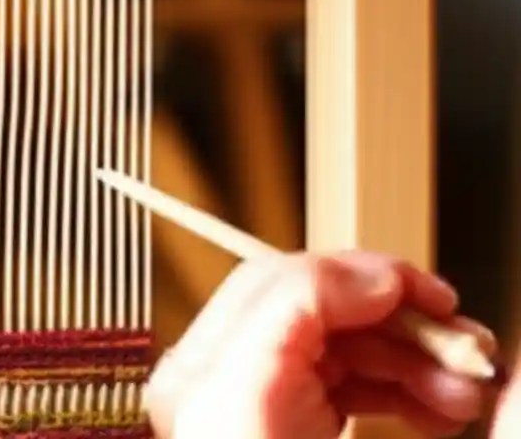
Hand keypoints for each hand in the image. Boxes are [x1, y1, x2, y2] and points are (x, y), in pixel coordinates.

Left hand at [146, 251, 494, 437]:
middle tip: (465, 348)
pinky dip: (366, 380)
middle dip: (395, 321)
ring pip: (307, 334)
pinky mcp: (235, 413)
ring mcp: (210, 402)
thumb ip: (424, 396)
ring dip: (393, 354)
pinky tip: (423, 407)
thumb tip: (495, 362)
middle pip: (295, 301)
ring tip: (459, 395)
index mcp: (223, 400)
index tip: (430, 299)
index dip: (368, 279)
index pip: (282, 285)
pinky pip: (302, 369)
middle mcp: (201, 391)